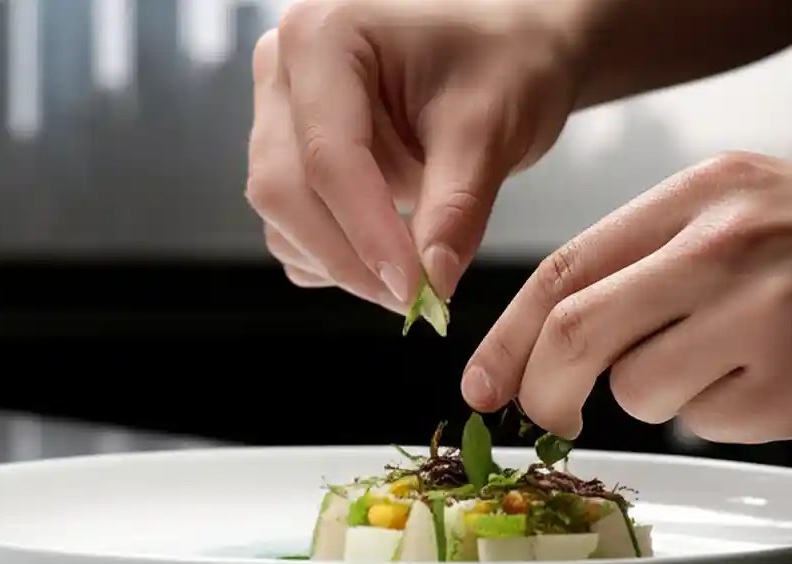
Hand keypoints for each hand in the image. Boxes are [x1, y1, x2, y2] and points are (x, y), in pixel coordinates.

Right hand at [245, 0, 584, 309]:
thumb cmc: (505, 51)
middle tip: (415, 299)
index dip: (368, 235)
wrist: (511, 38)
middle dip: (349, 257)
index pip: (328, 157)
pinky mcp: (291, 147)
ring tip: (416, 266)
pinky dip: (337, 251)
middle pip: (285, 189)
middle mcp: (284, 67)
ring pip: (283, 213)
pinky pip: (293, 220)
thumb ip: (457, 206)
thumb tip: (432, 281)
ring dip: (342, 259)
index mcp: (325, 36)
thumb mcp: (493, 124)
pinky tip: (393, 249)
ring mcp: (280, 108)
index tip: (413, 290)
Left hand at [462, 150, 791, 442]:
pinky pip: (717, 425)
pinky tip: (791, 380)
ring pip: (646, 393)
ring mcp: (766, 317)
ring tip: (744, 362)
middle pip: (577, 336)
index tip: (484, 381)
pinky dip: (734, 415)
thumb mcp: (753, 205)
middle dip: (545, 392)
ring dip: (671, 396)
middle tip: (549, 417)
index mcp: (705, 194)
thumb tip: (565, 335)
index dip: (508, 336)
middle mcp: (725, 247)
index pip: (565, 270)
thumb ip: (658, 259)